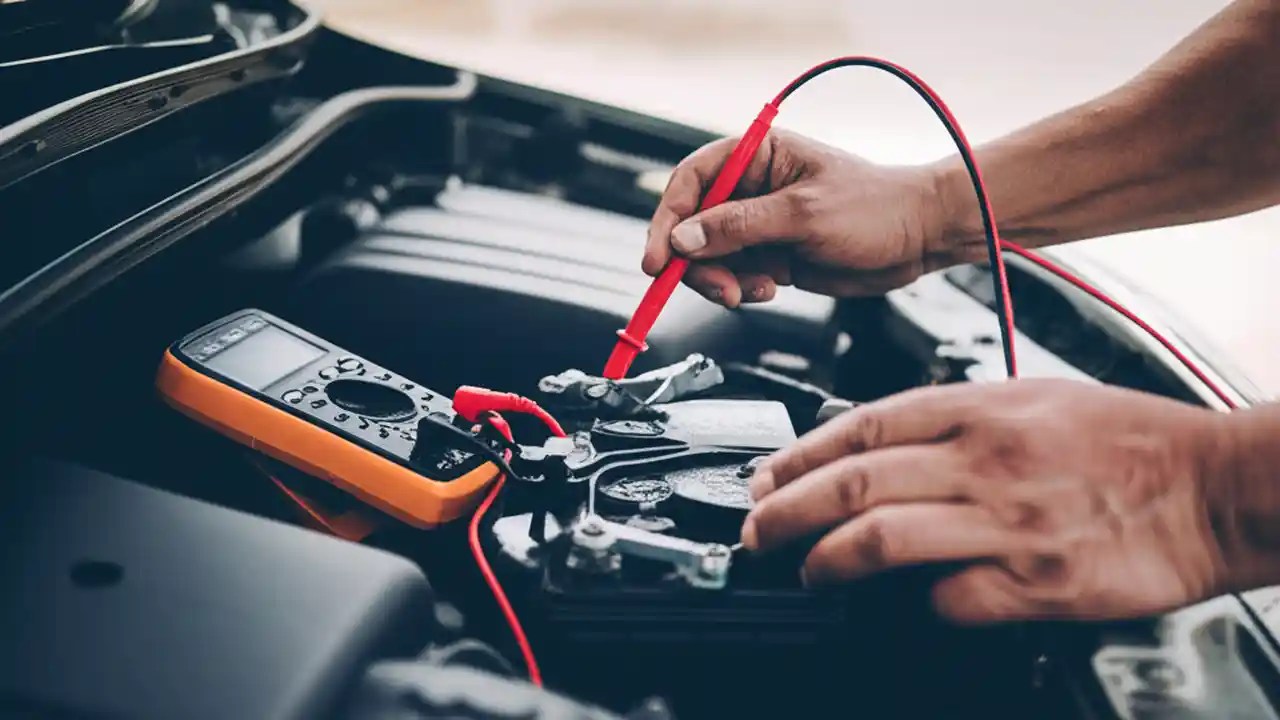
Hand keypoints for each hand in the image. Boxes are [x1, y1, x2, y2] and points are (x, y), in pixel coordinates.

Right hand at [643, 130, 973, 306]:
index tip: (657, 259)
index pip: (690, 182)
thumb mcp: (803, 214)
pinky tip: (772, 288)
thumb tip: (683, 239)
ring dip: (724, 280)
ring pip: (709, 257)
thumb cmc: (874, 208)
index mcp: (755, 156)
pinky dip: (743, 289)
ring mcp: (757, 223)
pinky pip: (733, 275)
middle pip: (691, 226)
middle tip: (719, 289)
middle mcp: (749, 188)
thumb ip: (739, 226)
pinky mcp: (768, 254)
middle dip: (698, 262)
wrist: (917, 238)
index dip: (667, 220)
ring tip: (758, 289)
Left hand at [741, 379, 1234, 622]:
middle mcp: (983, 460)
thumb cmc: (1127, 439)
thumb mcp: (1031, 397)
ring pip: (881, 540)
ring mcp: (1006, 523)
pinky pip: (949, 599)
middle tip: (754, 530)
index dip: (798, 455)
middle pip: (853, 484)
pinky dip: (918, 602)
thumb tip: (879, 444)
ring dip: (826, 560)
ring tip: (805, 570)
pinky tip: (906, 602)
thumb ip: (954, 416)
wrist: (1211, 485)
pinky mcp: (1036, 583)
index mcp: (979, 408)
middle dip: (785, 510)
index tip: (765, 476)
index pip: (859, 426)